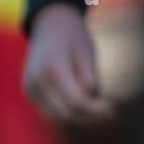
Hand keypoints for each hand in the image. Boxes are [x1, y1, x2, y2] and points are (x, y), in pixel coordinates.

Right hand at [22, 3, 112, 125]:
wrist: (49, 24)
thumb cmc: (73, 38)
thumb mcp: (88, 55)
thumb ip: (90, 81)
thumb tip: (94, 107)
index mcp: (53, 69)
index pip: (76, 102)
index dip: (97, 111)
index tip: (114, 111)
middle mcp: (36, 81)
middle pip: (66, 114)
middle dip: (90, 118)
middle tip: (110, 114)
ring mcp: (30, 87)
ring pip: (57, 118)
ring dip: (79, 119)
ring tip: (98, 111)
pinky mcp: (29, 91)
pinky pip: (50, 112)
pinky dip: (67, 114)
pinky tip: (83, 105)